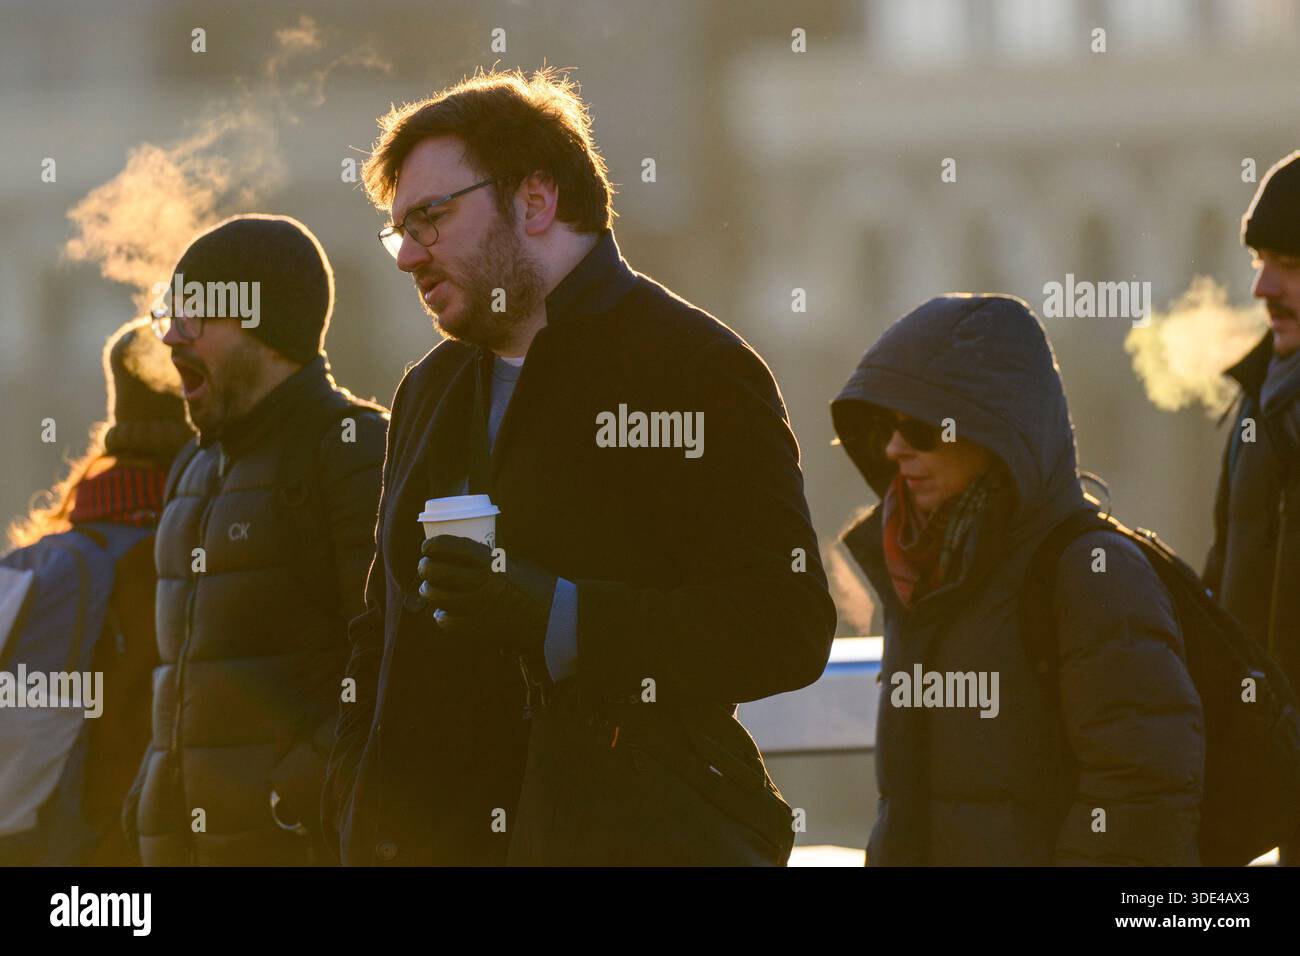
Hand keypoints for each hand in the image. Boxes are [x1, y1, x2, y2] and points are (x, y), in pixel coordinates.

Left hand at [417, 535, 555, 657]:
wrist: (555, 619)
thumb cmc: (538, 588)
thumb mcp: (515, 564)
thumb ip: (490, 560)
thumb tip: (468, 555)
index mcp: (492, 563)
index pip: (453, 548)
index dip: (435, 545)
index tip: (427, 546)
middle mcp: (482, 583)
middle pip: (438, 572)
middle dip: (425, 568)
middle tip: (425, 567)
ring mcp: (479, 607)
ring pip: (438, 597)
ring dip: (428, 591)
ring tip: (428, 589)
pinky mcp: (479, 628)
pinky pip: (448, 622)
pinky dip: (441, 617)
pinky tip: (442, 613)